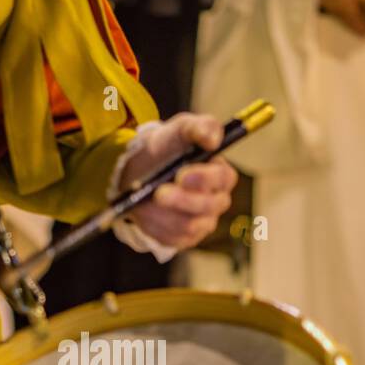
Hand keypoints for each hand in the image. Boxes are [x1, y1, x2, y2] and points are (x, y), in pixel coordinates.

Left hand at [120, 112, 238, 248]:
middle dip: (183, 200)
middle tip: (160, 192)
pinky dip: (156, 226)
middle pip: (209, 206)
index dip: (205, 178)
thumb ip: (200, 127)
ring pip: (189, 225)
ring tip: (149, 200)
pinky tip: (146, 213)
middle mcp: (216, 200)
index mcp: (220, 173)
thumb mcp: (180, 128)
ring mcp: (201, 222)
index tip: (182, 174)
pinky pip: (172, 238)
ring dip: (166, 214)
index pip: (224, 179)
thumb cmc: (167, 146)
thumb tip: (213, 139)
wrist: (140, 168)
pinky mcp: (183, 238)